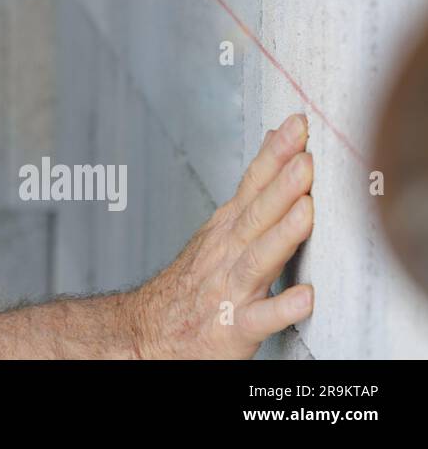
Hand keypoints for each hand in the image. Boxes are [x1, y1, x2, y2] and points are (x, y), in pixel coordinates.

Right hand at [130, 113, 314, 358]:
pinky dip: (281, 307)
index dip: (274, 155)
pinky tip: (305, 297)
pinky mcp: (234, 328)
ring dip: (282, 234)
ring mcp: (231, 289)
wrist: (150, 331)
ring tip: (306, 211)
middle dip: (281, 185)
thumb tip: (278, 146)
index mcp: (228, 229)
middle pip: (256, 215)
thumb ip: (254, 193)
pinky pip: (261, 318)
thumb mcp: (220, 231)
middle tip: (304, 159)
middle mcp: (228, 253)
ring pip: (259, 258)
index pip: (252, 184)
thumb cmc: (195, 283)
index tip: (296, 125)